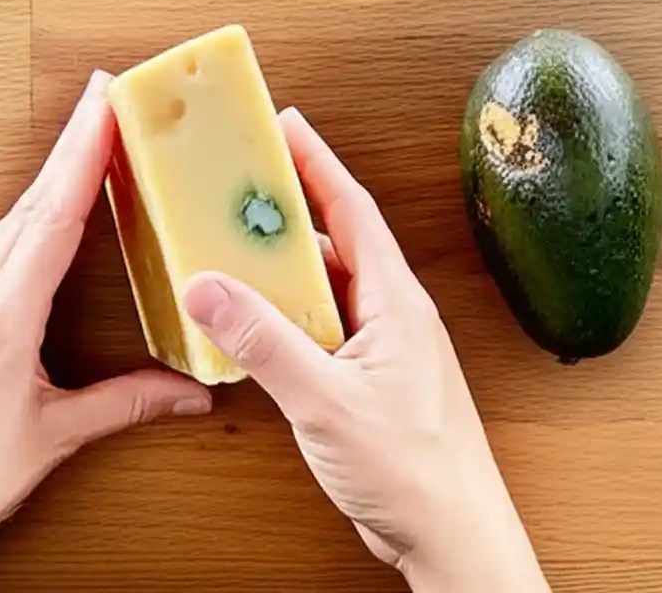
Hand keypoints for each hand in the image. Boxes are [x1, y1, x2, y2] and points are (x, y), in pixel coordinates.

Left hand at [0, 71, 211, 592]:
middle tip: (102, 95)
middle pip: (27, 207)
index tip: (101, 103)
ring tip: (81, 144)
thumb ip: (124, 406)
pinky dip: (21, 222)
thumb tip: (187, 393)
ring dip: (46, 181)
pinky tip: (34, 219)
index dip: (81, 156)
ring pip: (4, 227)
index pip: (50, 220)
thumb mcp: (51, 440)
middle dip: (70, 147)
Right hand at [183, 109, 548, 592]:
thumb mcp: (326, 400)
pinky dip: (286, 321)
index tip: (284, 125)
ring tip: (231, 253)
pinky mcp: (368, 383)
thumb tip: (209, 287)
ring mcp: (381, 350)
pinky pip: (322, 331)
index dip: (317, 163)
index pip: (353, 209)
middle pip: (335, 244)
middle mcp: (392, 317)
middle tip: (238, 189)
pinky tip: (253, 329)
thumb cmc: (416, 471)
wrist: (452, 536)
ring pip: (325, 291)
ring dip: (282, 273)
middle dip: (287, 213)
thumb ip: (265, 342)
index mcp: (395, 302)